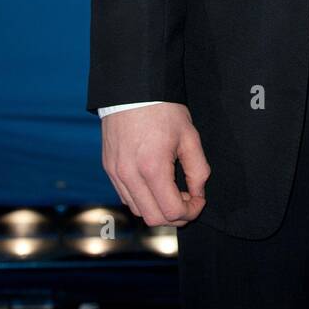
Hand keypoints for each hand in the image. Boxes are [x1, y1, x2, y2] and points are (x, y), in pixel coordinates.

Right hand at [101, 103, 208, 227]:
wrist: (133, 89)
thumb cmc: (163, 110)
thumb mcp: (189, 136)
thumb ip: (198, 170)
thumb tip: (198, 194)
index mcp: (152, 168)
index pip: (172, 211)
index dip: (191, 211)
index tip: (199, 199)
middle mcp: (130, 175)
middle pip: (154, 218)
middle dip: (176, 216)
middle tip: (189, 199)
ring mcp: (116, 173)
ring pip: (138, 210)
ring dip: (158, 208)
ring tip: (172, 190)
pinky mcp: (109, 169)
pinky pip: (126, 196)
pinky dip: (143, 199)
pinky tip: (155, 184)